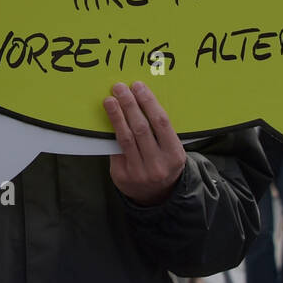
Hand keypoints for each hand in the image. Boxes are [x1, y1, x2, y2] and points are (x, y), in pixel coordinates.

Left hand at [103, 81, 185, 206]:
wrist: (156, 195)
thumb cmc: (163, 163)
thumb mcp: (171, 149)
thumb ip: (160, 131)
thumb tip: (141, 99)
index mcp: (174, 154)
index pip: (161, 122)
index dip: (148, 102)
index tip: (138, 86)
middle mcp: (157, 164)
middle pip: (141, 128)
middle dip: (129, 105)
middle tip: (119, 88)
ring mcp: (139, 172)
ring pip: (125, 138)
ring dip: (116, 116)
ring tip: (109, 100)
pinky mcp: (122, 175)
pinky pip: (115, 149)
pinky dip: (112, 132)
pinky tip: (107, 118)